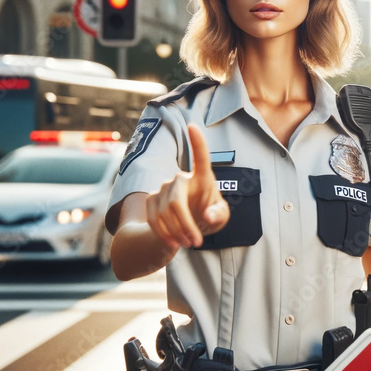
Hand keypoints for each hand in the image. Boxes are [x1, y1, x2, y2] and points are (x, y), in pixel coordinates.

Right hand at [145, 125, 229, 247]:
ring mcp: (163, 187)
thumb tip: (207, 215)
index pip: (201, 158)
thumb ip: (218, 215)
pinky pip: (153, 218)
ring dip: (176, 232)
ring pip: (164, 212)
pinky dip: (163, 233)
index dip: (198, 142)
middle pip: (176, 202)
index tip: (193, 126)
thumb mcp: (220, 218)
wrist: (186, 226)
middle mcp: (180, 178)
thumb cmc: (209, 215)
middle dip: (186, 225)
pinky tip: (173, 243)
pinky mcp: (151, 199)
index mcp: (203, 177)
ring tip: (189, 244)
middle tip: (197, 243)